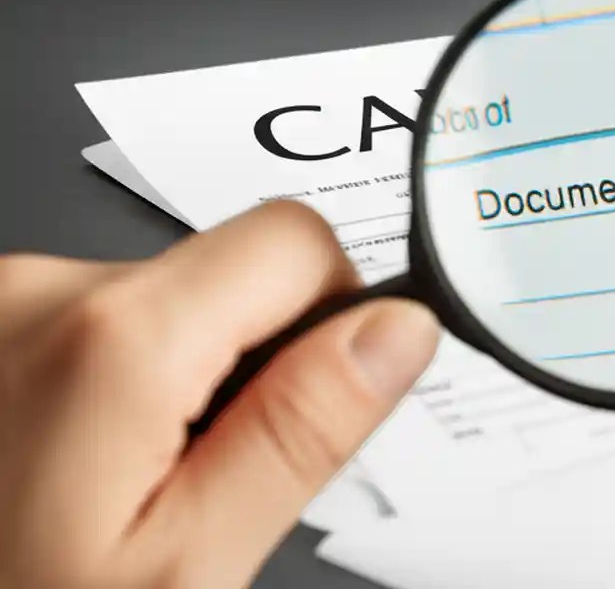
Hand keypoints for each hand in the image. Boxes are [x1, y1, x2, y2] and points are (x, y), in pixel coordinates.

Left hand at [0, 201, 438, 587]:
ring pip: (165, 298)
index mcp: (113, 342)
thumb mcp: (192, 562)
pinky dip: (116, 382)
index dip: (340, 313)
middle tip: (204, 472)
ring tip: (122, 480)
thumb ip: (304, 428)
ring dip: (177, 375)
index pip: (298, 240)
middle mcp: (35, 293)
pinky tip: (78, 461)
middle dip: (250, 357)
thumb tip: (396, 331)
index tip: (314, 396)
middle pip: (229, 267)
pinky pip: (96, 323)